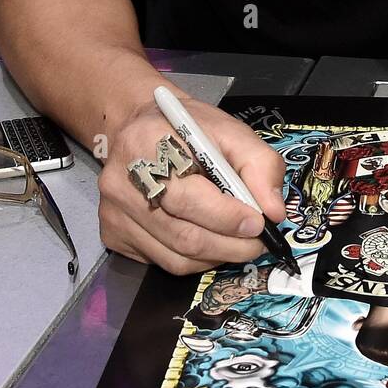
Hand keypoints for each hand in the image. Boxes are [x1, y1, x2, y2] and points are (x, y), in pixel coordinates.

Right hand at [98, 93, 286, 274]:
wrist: (140, 126)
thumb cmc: (187, 129)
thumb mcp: (229, 131)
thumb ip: (259, 164)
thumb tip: (275, 212)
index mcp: (145, 144)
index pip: (187, 197)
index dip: (227, 217)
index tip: (259, 223)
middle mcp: (121, 182)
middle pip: (182, 235)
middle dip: (230, 246)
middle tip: (258, 243)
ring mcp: (113, 212)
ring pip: (174, 258)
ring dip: (216, 257)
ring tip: (238, 244)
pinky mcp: (113, 233)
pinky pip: (161, 262)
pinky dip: (194, 260)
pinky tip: (209, 241)